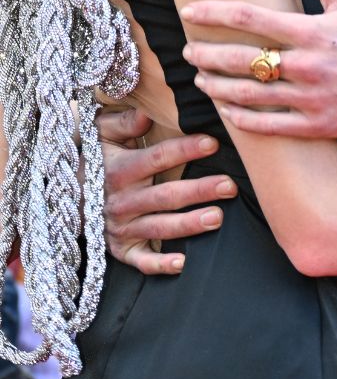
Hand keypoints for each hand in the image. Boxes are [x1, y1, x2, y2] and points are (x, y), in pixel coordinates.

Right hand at [97, 106, 236, 276]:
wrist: (65, 194)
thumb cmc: (95, 158)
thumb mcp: (101, 134)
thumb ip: (123, 122)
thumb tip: (146, 114)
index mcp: (119, 170)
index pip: (157, 158)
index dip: (184, 150)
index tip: (212, 143)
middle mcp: (120, 200)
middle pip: (164, 196)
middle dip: (199, 190)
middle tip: (229, 186)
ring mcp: (120, 226)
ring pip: (158, 226)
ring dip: (188, 224)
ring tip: (217, 218)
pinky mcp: (120, 248)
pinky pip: (139, 260)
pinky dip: (159, 264)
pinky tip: (182, 263)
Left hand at [181, 0, 336, 139]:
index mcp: (313, 32)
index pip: (250, 18)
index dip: (213, 13)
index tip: (189, 10)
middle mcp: (308, 65)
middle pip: (239, 59)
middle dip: (205, 54)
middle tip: (188, 50)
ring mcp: (310, 98)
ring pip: (247, 95)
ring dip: (216, 86)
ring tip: (201, 79)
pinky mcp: (315, 126)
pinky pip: (267, 125)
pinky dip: (240, 118)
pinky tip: (226, 108)